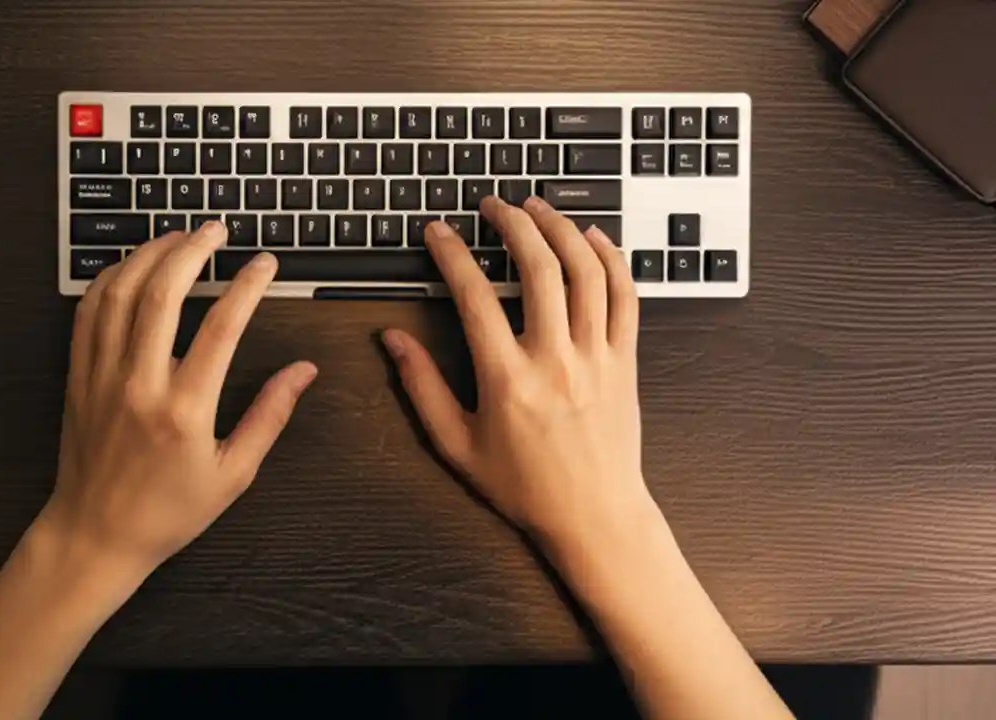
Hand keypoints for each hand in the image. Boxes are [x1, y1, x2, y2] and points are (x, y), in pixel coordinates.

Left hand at [42, 223, 316, 586]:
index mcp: (184, 411)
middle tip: (216, 229)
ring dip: (149, 255)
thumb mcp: (233, 474)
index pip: (221, 328)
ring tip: (177, 236)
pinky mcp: (77, 377)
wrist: (95, 536)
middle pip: (162, 295)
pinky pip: (88, 313)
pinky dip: (109, 279)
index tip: (264, 264)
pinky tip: (132, 266)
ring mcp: (101, 378)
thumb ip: (269, 416)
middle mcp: (139, 386)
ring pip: (119, 294)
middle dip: (192, 250)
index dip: (246, 286)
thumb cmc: (167, 512)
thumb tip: (303, 371)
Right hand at [383, 196, 644, 549]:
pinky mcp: (626, 361)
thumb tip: (393, 340)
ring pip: (585, 272)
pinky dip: (611, 259)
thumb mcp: (456, 445)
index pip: (474, 296)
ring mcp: (596, 357)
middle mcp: (555, 360)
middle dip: (513, 223)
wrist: (594, 515)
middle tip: (494, 205)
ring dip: (561, 229)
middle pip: (538, 268)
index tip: (440, 232)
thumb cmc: (524, 486)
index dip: (452, 254)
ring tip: (538, 209)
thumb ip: (422, 387)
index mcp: (507, 380)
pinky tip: (592, 239)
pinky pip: (626, 296)